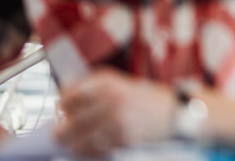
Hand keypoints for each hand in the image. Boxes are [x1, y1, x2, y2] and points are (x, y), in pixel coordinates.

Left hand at [55, 69, 177, 157]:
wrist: (173, 111)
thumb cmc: (144, 99)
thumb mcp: (117, 84)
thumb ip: (90, 91)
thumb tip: (61, 108)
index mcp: (105, 81)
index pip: (67, 96)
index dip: (63, 107)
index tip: (65, 113)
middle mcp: (109, 97)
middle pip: (69, 123)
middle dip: (62, 133)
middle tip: (62, 136)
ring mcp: (116, 117)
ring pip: (80, 141)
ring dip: (75, 146)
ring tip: (77, 145)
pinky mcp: (123, 136)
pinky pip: (96, 149)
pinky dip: (91, 152)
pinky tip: (94, 148)